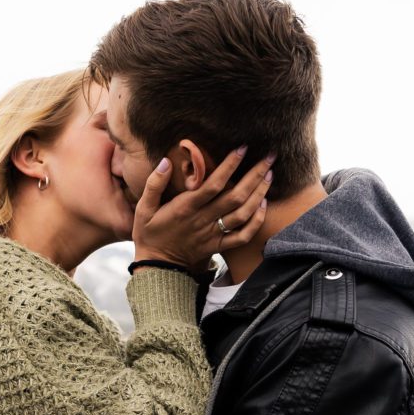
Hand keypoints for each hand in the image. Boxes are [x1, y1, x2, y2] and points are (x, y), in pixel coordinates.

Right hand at [132, 148, 273, 273]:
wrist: (157, 266)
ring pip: (243, 214)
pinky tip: (263, 205)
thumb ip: (154, 183)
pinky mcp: (218, 246)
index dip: (230, 165)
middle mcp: (203, 220)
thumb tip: (167, 161)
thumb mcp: (144, 208)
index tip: (242, 148)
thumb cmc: (149, 234)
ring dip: (259, 194)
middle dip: (255, 175)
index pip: (213, 184)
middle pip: (235, 196)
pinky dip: (256, 222)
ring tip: (269, 175)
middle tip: (269, 158)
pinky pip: (242, 236)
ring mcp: (213, 234)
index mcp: (186, 208)